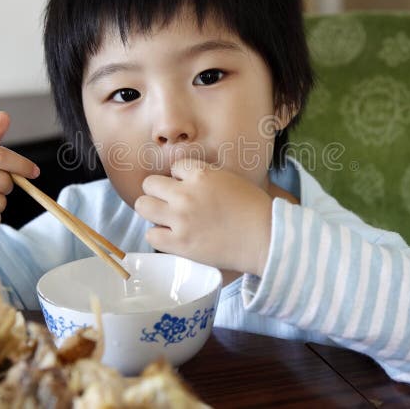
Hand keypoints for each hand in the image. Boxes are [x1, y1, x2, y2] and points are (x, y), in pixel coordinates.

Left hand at [134, 158, 273, 275]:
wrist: (265, 238)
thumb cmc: (254, 208)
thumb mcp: (230, 179)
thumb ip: (205, 176)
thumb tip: (186, 179)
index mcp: (201, 174)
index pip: (174, 167)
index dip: (181, 178)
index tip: (190, 188)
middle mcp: (186, 194)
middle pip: (150, 184)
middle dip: (158, 191)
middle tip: (169, 202)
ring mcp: (180, 218)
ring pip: (143, 206)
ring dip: (152, 210)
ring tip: (165, 218)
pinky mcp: (180, 243)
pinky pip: (150, 234)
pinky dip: (159, 235)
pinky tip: (171, 236)